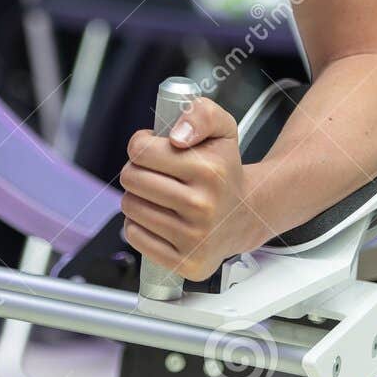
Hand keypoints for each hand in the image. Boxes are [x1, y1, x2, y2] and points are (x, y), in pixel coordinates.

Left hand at [119, 97, 269, 281]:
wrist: (245, 215)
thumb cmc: (225, 171)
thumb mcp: (222, 128)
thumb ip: (201, 113)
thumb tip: (177, 137)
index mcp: (209, 170)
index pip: (141, 150)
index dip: (141, 145)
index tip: (153, 149)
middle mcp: (202, 206)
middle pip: (131, 178)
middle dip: (137, 171)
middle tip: (155, 174)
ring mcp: (194, 238)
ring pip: (130, 207)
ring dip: (137, 198)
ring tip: (158, 196)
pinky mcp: (185, 262)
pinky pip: (135, 236)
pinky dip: (139, 225)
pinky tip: (159, 218)